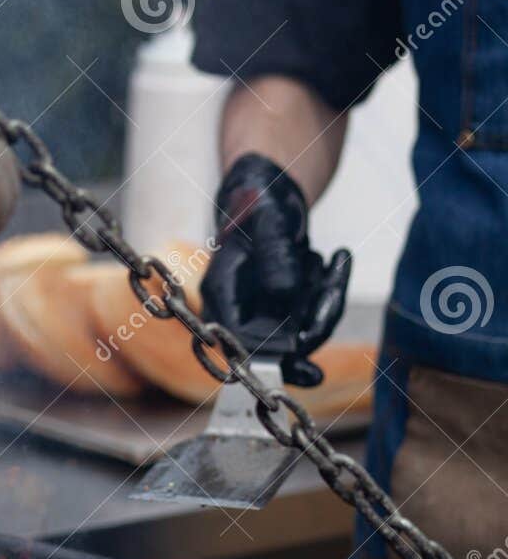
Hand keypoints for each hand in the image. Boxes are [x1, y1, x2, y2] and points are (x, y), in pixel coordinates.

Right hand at [200, 153, 351, 386]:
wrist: (267, 185)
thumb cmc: (260, 197)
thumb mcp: (271, 220)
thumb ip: (276, 255)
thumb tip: (284, 296)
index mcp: (221, 292)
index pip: (239, 341)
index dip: (273, 360)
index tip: (312, 372)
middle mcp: (237, 309)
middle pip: (277, 345)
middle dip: (315, 323)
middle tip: (337, 283)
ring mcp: (261, 309)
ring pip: (302, 331)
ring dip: (328, 302)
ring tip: (336, 262)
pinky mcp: (282, 304)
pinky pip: (314, 314)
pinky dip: (331, 292)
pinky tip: (337, 261)